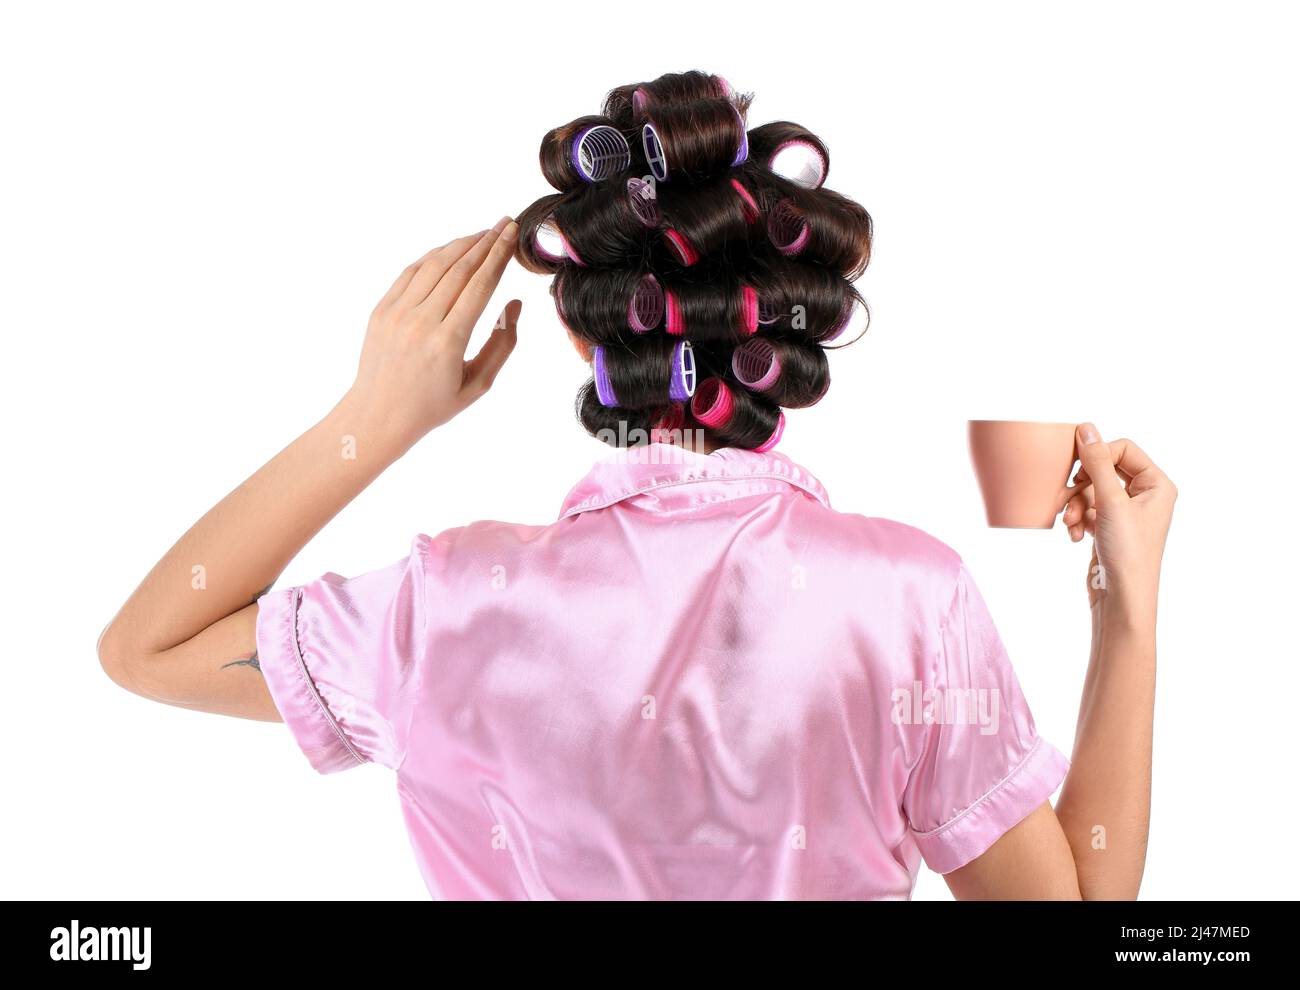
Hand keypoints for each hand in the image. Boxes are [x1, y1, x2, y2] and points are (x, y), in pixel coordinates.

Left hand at [344, 218, 520, 453]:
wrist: (378, 414)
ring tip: (482, 234)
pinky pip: (411, 273)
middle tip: (504, 223)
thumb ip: (501, 344)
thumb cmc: (433, 405)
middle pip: (459, 268)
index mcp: (447, 342)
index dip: (498, 256)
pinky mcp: (382, 309)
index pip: (479, 286)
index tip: (512, 234)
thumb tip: (513, 304)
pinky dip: (434, 257)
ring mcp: (397, 313)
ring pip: (434, 265)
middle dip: (485, 242)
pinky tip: (451, 251)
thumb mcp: (478, 384)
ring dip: (460, 244)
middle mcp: (421, 322)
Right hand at [1061, 423, 1176, 620]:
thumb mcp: (1110, 502)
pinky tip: (1072, 534)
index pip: (1123, 449)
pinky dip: (1075, 518)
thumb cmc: (1128, 553)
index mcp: (1157, 485)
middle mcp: (1144, 496)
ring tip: (1068, 522)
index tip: (1076, 471)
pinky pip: (1086, 509)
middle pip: (1103, 469)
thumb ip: (1098, 463)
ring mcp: (1125, 513)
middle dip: (1080, 485)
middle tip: (1066, 496)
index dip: (1097, 456)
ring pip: (1090, 490)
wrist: (1122, 598)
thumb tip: (1086, 428)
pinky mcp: (1109, 528)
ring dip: (1074, 504)